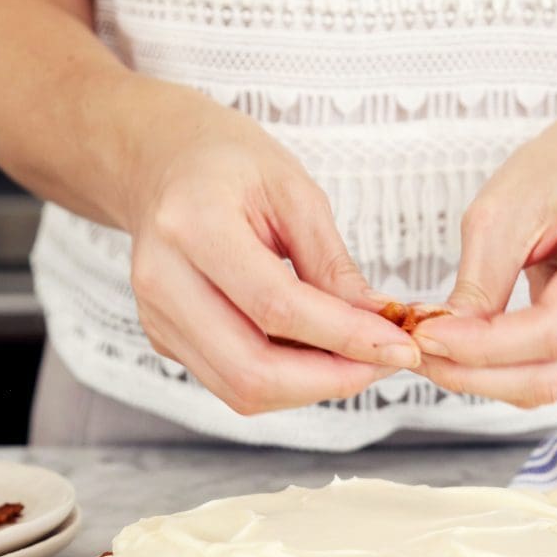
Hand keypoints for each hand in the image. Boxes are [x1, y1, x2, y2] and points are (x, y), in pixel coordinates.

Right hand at [125, 91, 419, 414]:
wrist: (162, 165)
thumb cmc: (228, 165)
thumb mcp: (294, 191)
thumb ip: (334, 265)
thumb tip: (379, 325)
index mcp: (193, 225)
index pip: (277, 307)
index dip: (345, 337)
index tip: (399, 346)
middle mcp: (164, 281)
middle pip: (253, 369)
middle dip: (332, 379)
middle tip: (384, 362)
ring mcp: (158, 318)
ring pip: (242, 391)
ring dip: (312, 388)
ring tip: (358, 359)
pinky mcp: (165, 340)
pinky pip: (233, 383)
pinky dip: (286, 382)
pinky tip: (317, 354)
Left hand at [410, 119, 556, 408]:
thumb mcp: (503, 211)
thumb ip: (478, 283)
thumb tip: (443, 343)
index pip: (553, 328)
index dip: (485, 346)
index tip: (427, 336)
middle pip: (554, 372)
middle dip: (476, 375)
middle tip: (419, 355)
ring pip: (552, 384)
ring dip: (485, 381)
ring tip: (434, 356)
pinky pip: (552, 374)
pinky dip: (503, 373)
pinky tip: (464, 354)